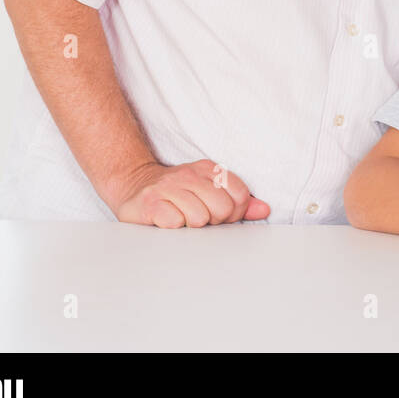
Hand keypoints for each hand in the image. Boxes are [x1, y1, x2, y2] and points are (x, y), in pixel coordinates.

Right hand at [109, 159, 270, 227]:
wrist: (134, 186)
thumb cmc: (177, 194)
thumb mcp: (209, 191)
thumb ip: (239, 202)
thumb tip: (264, 210)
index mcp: (209, 169)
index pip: (241, 196)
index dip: (234, 213)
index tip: (219, 215)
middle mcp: (190, 174)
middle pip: (222, 209)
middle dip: (213, 221)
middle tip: (198, 218)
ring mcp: (168, 187)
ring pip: (199, 218)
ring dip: (191, 226)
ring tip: (181, 218)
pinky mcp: (150, 203)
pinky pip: (175, 223)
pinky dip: (172, 228)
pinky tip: (165, 220)